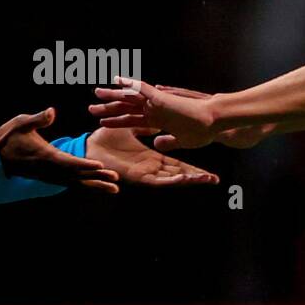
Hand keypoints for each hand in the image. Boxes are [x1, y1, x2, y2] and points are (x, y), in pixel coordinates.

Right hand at [0, 107, 119, 192]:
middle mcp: (50, 169)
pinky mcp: (49, 177)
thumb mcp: (21, 123)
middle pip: (78, 176)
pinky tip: (98, 186)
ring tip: (114, 189)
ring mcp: (50, 175)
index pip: (69, 162)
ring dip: (95, 185)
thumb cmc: (8, 138)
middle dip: (97, 178)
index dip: (86, 164)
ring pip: (77, 183)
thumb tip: (52, 111)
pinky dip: (86, 185)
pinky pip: (71, 183)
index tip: (101, 166)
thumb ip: (38, 119)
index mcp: (46, 156)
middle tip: (116, 180)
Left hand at [85, 127, 219, 186]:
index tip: (208, 169)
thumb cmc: (108, 138)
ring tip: (206, 180)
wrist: (90, 146)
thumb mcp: (133, 128)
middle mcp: (151, 168)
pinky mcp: (137, 177)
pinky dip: (171, 180)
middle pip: (179, 174)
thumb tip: (157, 123)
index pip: (177, 164)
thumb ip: (146, 128)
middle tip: (215, 179)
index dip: (192, 167)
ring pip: (172, 179)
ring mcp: (146, 174)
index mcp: (152, 159)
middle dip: (196, 176)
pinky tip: (184, 180)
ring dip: (189, 180)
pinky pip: (157, 181)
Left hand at [90, 79, 256, 151]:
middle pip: (127, 107)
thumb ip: (168, 140)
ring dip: (113, 94)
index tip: (102, 122)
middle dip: (108, 107)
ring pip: (130, 97)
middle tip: (91, 107)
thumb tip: (155, 142)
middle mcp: (155, 109)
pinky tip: (117, 80)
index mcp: (158, 120)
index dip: (117, 121)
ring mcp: (158, 102)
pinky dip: (131, 84)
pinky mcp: (163, 98)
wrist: (216, 122)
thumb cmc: (203, 131)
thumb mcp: (182, 140)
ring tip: (96, 92)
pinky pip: (143, 88)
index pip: (132, 120)